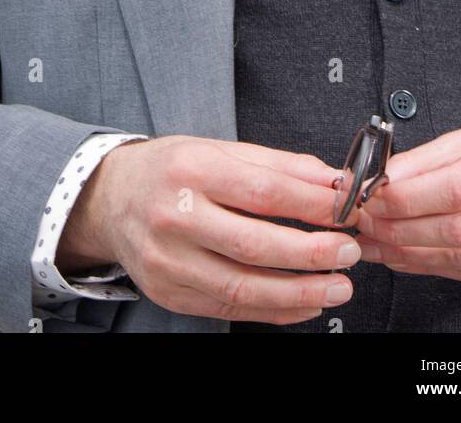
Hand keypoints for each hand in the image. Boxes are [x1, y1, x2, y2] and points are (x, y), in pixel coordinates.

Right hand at [56, 134, 362, 323]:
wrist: (109, 199)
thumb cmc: (170, 169)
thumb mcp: (218, 148)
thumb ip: (278, 164)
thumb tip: (332, 181)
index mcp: (192, 170)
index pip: (264, 192)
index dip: (314, 205)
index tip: (349, 209)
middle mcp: (176, 217)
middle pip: (255, 245)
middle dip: (313, 253)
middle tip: (350, 252)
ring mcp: (169, 261)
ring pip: (243, 287)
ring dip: (300, 291)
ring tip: (338, 286)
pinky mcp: (169, 293)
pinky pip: (229, 309)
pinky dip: (273, 311)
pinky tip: (304, 302)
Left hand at [353, 113, 460, 288]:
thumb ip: (432, 157)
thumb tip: (384, 177)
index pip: (458, 186)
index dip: (407, 198)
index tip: (371, 196)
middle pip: (459, 228)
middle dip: (401, 229)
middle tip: (365, 222)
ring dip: (411, 254)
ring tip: (377, 242)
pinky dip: (437, 267)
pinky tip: (411, 257)